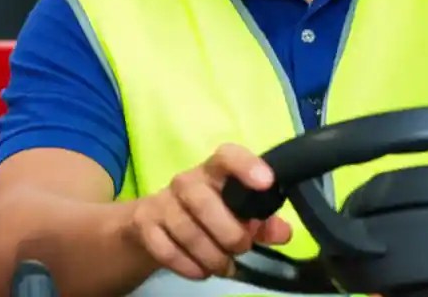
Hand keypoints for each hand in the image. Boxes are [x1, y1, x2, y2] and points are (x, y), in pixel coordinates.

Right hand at [124, 143, 292, 280]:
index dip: (246, 166)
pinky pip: (166, 249)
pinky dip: (188, 266)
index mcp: (215, 171)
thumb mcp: (237, 214)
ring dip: (211, 255)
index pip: (228, 156)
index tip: (266, 182)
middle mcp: (186, 181)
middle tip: (242, 248)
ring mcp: (162, 202)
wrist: (152, 223)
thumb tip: (283, 233)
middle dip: (229, 232)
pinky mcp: (144, 225)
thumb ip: (263, 222)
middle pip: (204, 201)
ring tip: (224, 266)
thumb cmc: (206, 213)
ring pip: (186, 230)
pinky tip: (202, 271)